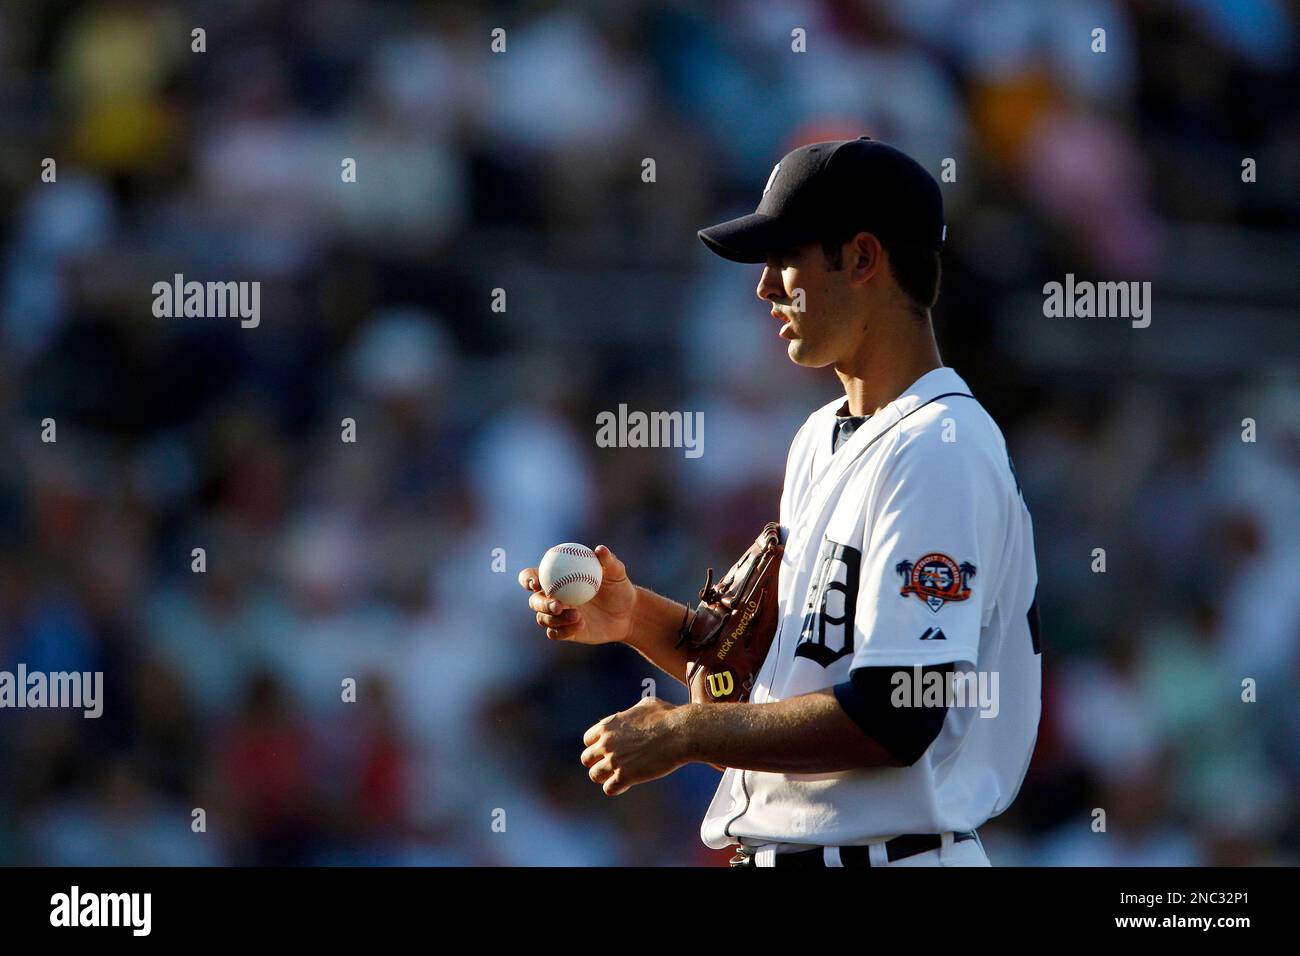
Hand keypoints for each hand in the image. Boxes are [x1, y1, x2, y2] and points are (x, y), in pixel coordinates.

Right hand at [519, 545, 636, 645]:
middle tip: (558, 605)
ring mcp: (557, 616)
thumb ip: (608, 560)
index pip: (532, 576)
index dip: (528, 578)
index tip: (537, 581)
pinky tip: (580, 625)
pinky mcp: (563, 632)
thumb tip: (599, 549)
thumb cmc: (619, 587)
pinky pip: (555, 633)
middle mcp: (552, 597)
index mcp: (555, 578)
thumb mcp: (617, 572)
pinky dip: (564, 630)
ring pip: (543, 618)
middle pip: (534, 601)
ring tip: (578, 616)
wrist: (627, 614)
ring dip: (556, 619)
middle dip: (541, 603)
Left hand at [580, 697, 691, 795]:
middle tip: (613, 765)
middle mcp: (606, 743)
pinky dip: (616, 788)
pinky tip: (627, 784)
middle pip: (587, 759)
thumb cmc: (668, 716)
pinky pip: (609, 789)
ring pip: (595, 775)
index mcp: (608, 725)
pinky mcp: (625, 776)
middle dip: (598, 762)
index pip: (588, 740)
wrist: (681, 733)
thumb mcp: (646, 705)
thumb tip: (634, 714)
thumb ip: (632, 712)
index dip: (599, 746)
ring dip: (605, 777)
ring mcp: (614, 760)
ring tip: (618, 776)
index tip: (610, 750)